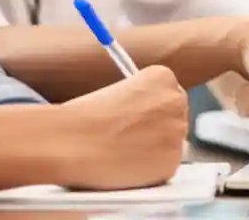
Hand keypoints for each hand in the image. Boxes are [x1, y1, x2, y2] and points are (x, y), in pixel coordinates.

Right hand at [55, 65, 188, 188]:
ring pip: (172, 145)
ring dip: (154, 150)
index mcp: (162, 76)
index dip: (151, 110)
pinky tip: (127, 166)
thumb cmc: (82, 118)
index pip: (170, 94)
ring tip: (123, 152)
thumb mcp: (114, 92)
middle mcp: (176, 101)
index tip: (137, 118)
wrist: (70, 142)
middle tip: (132, 139)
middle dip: (158, 129)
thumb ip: (138, 101)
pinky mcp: (172, 163)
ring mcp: (177, 133)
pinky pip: (166, 169)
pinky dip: (150, 172)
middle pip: (175, 118)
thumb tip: (144, 119)